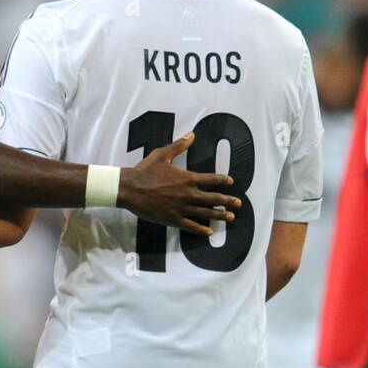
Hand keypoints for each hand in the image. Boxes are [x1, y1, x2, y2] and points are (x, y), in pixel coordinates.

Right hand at [118, 132, 240, 235]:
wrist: (129, 189)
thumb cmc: (145, 171)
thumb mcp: (162, 154)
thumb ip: (179, 146)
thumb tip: (191, 135)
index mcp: (187, 178)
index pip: (212, 180)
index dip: (223, 181)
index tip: (231, 182)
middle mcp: (188, 194)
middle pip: (213, 199)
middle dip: (227, 201)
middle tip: (238, 204)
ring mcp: (181, 208)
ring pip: (205, 213)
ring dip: (219, 215)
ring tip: (230, 217)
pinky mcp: (173, 219)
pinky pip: (191, 226)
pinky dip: (201, 230)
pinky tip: (210, 232)